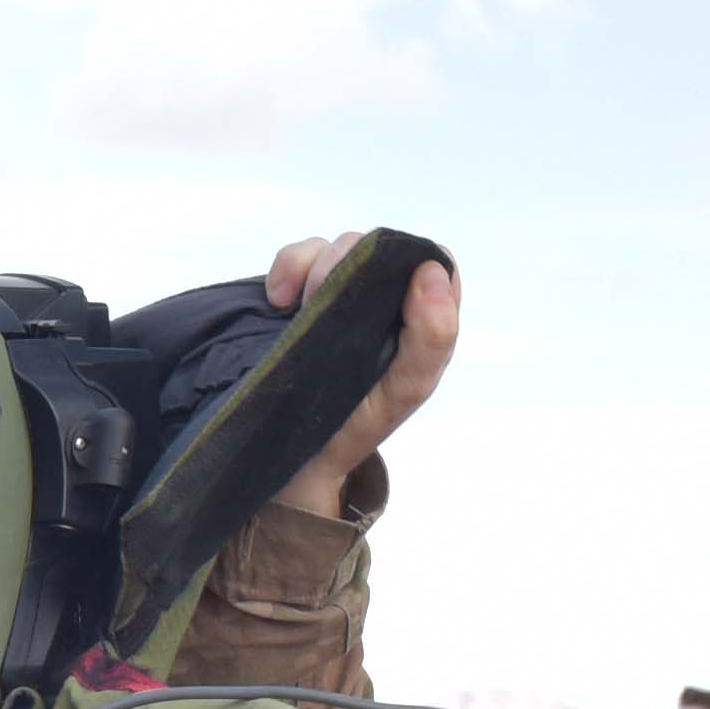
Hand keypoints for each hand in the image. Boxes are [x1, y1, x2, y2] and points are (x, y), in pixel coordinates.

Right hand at [264, 233, 459, 521]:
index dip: (408, 266)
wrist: (291, 461)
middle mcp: (383, 302)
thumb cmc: (354, 426)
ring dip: (313, 270)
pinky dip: (285, 269)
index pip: (430, 262)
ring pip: (336, 247)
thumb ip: (432, 337)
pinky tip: (277, 302)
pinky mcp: (299, 297)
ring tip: (295, 310)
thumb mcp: (404, 389)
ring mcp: (339, 298)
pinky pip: (297, 256)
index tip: (381, 294)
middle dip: (348, 267)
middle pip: (377, 248)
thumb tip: (431, 272)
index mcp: (419, 320)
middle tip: (323, 307)